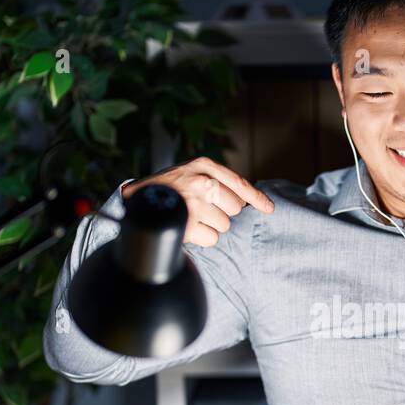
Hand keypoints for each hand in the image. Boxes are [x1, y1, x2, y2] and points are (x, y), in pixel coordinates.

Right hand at [122, 157, 274, 246]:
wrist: (134, 199)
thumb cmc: (167, 187)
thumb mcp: (190, 172)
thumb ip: (215, 180)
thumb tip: (246, 200)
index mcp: (204, 165)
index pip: (240, 184)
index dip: (257, 198)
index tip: (269, 208)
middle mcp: (202, 181)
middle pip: (235, 208)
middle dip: (222, 212)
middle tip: (203, 209)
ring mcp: (195, 203)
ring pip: (224, 225)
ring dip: (211, 226)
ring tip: (192, 217)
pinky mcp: (188, 224)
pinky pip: (212, 238)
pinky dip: (202, 238)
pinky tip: (188, 228)